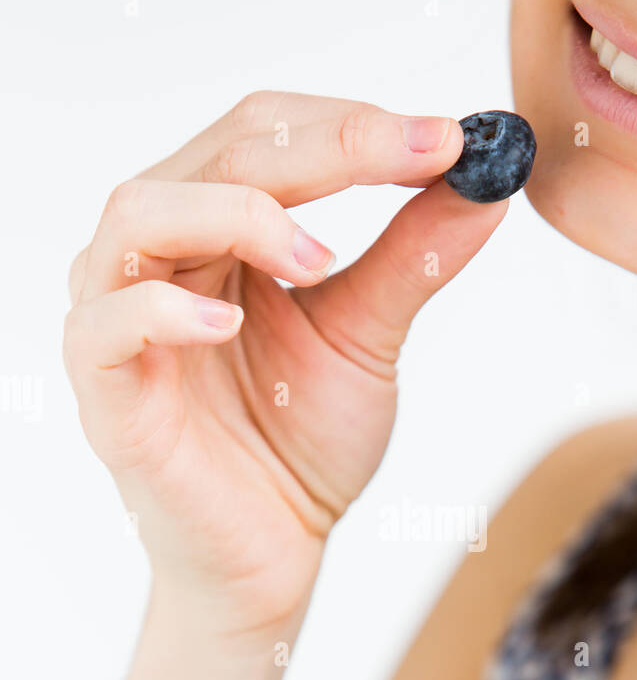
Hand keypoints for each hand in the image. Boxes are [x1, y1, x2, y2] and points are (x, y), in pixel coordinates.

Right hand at [65, 95, 505, 636]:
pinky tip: (232, 324)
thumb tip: (486, 179)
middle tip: (417, 157)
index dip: (355, 125)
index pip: (268, 135)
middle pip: (218, 157)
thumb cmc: (300, 442)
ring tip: (321, 260)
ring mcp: (120, 317)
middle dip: (326, 149)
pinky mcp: (105, 390)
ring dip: (239, 215)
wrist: (273, 553)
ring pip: (142, 214)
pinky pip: (106, 325)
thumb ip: (412, 257)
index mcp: (217, 229)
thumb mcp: (368, 337)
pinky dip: (164, 310)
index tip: (450, 139)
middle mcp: (161, 255)